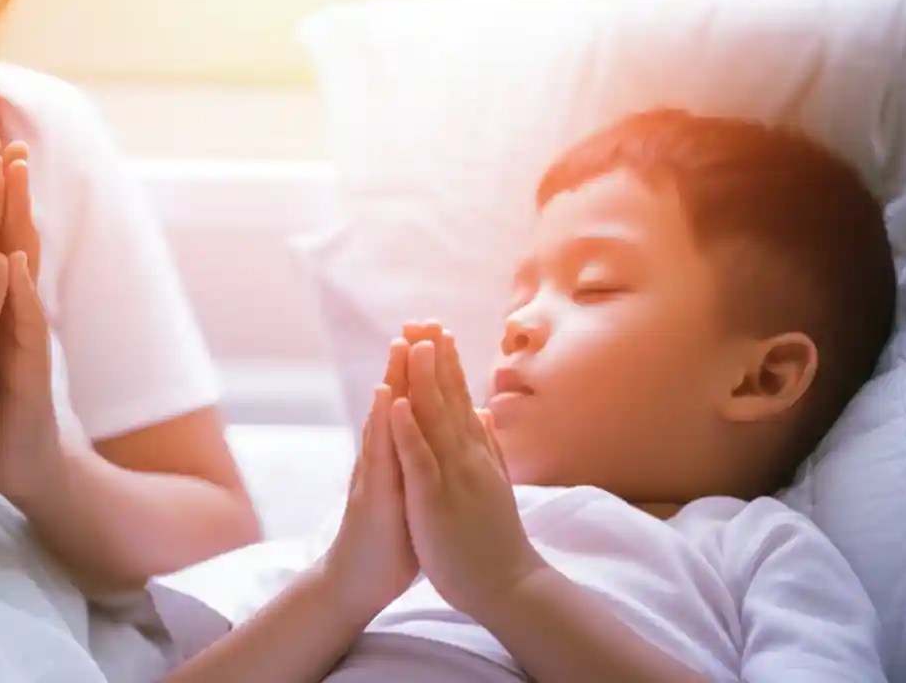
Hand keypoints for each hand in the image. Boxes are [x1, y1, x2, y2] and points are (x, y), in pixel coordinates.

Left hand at [0, 143, 61, 503]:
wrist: (21, 467)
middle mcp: (16, 317)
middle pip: (15, 244)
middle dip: (11, 195)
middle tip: (11, 145)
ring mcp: (27, 342)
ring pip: (25, 274)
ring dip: (21, 226)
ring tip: (17, 182)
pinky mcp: (31, 372)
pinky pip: (26, 327)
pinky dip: (21, 294)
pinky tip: (16, 264)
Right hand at [319, 338, 418, 622]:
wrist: (358, 581)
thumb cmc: (391, 540)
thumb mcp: (415, 493)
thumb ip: (423, 462)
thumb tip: (441, 438)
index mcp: (402, 457)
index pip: (417, 406)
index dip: (429, 372)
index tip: (442, 336)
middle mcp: (385, 457)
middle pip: (399, 401)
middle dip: (411, 361)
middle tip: (421, 320)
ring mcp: (375, 472)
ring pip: (386, 417)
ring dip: (395, 378)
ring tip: (403, 342)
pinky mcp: (372, 493)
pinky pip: (379, 453)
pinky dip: (384, 422)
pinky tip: (388, 396)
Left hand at [391, 328, 545, 619]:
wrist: (508, 585)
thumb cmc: (495, 539)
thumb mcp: (494, 483)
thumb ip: (489, 445)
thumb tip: (486, 411)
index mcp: (476, 454)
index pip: (460, 400)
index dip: (448, 365)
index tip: (437, 331)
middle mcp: (467, 457)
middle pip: (448, 399)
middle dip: (433, 358)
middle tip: (422, 320)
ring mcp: (452, 475)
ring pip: (435, 419)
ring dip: (422, 380)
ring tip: (412, 343)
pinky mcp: (435, 498)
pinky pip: (419, 459)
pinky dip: (408, 430)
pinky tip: (397, 403)